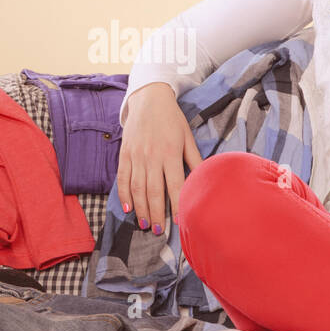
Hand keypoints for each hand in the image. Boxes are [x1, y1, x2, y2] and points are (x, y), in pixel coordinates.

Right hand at [116, 82, 203, 233]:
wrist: (149, 99)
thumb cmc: (173, 120)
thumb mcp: (188, 138)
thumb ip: (195, 160)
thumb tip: (206, 180)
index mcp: (171, 154)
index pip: (175, 185)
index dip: (177, 205)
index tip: (181, 222)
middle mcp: (152, 157)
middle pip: (154, 191)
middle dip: (157, 213)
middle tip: (160, 231)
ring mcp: (136, 155)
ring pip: (137, 188)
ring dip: (141, 208)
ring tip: (146, 224)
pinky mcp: (124, 153)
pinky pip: (122, 178)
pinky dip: (124, 194)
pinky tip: (129, 208)